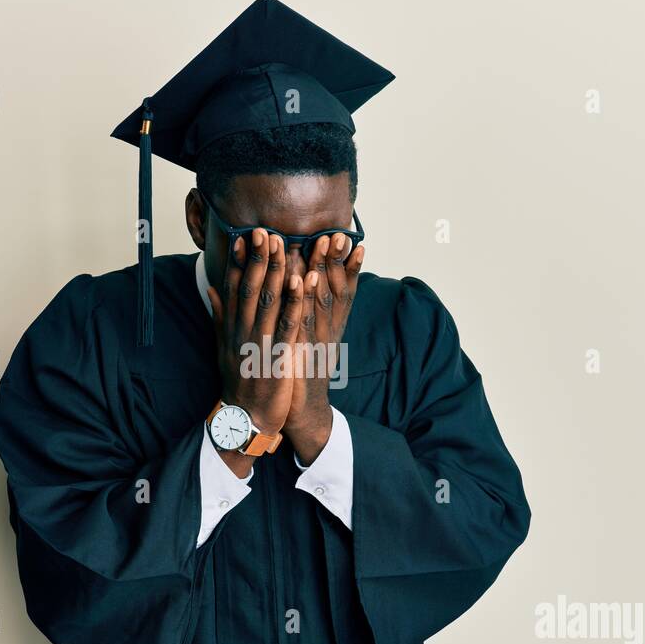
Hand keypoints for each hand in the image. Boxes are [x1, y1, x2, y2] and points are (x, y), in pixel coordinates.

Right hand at [205, 229, 308, 437]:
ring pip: (267, 301)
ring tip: (284, 244)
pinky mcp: (277, 356)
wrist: (246, 418)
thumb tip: (211, 288)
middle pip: (249, 288)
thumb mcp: (223, 346)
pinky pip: (287, 324)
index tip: (241, 235)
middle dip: (257, 258)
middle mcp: (242, 331)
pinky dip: (295, 301)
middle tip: (263, 230)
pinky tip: (304, 280)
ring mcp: (258, 343)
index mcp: (231, 327)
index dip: (237, 261)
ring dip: (276, 270)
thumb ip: (220, 315)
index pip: (232, 287)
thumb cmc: (239, 380)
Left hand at [284, 233, 364, 462]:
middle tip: (337, 230)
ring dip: (323, 268)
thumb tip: (300, 292)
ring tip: (325, 242)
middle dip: (335, 259)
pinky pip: (303, 319)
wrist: (301, 413)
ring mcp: (316, 339)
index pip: (338, 288)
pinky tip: (303, 278)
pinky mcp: (301, 350)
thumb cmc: (297, 375)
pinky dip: (303, 298)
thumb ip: (301, 317)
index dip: (343, 263)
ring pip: (322, 298)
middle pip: (333, 288)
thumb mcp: (301, 341)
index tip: (347, 238)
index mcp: (326, 326)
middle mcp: (326, 330)